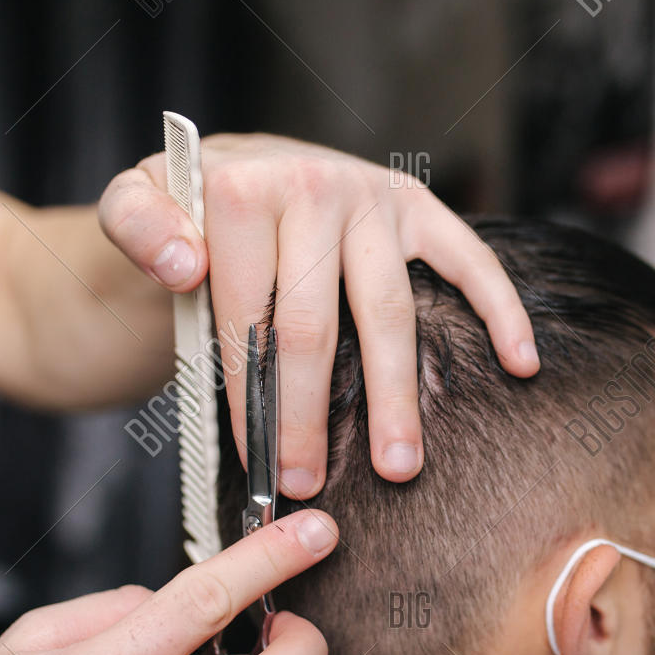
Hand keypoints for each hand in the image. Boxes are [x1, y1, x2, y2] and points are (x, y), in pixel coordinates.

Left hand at [97, 133, 539, 495]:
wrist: (233, 171)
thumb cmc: (186, 211)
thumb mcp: (134, 203)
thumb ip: (136, 226)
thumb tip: (185, 261)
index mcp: (244, 189)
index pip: (249, 314)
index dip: (250, 396)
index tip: (256, 463)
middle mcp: (315, 184)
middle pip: (315, 324)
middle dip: (311, 415)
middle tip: (311, 483)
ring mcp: (373, 197)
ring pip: (388, 312)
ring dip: (396, 396)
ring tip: (399, 466)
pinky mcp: (416, 205)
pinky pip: (469, 259)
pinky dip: (501, 308)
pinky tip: (520, 362)